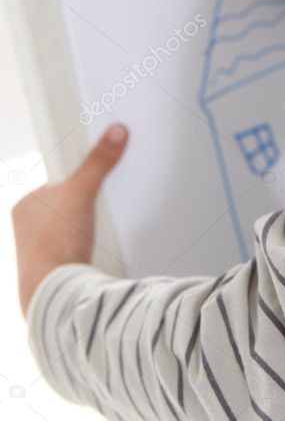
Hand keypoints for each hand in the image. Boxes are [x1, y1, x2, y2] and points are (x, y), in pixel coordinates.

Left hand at [12, 124, 128, 317]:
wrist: (56, 294)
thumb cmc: (52, 247)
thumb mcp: (80, 193)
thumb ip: (98, 162)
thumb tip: (114, 134)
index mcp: (25, 205)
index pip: (58, 179)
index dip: (79, 175)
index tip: (96, 171)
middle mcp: (29, 227)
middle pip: (69, 202)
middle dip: (86, 202)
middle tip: (100, 202)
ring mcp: (43, 248)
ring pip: (74, 226)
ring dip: (89, 225)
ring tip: (100, 226)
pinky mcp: (58, 265)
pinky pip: (79, 247)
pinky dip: (90, 245)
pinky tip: (98, 246)